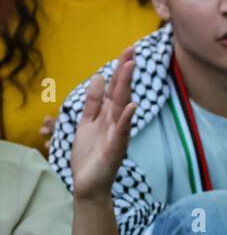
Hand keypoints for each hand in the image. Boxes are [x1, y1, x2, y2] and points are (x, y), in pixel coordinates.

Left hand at [68, 46, 137, 199]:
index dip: (119, 70)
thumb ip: (93, 102)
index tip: (127, 50)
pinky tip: (131, 107)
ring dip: (126, 86)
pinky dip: (127, 119)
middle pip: (121, 92)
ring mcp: (117, 134)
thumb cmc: (90, 156)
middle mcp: (116, 121)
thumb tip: (99, 77)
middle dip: (125, 72)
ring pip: (122, 106)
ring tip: (130, 67)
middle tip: (131, 51)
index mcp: (108, 115)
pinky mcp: (115, 149)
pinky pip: (122, 132)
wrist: (89, 184)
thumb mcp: (86, 123)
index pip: (115, 88)